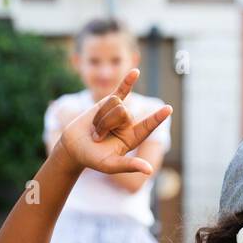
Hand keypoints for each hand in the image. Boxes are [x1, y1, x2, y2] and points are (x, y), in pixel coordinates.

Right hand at [55, 69, 170, 175]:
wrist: (74, 146)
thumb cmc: (92, 159)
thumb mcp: (110, 166)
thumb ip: (129, 166)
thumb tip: (149, 170)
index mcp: (133, 138)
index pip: (148, 126)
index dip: (156, 117)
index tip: (168, 109)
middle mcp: (128, 123)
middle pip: (123, 112)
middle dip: (106, 124)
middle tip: (97, 138)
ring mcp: (119, 111)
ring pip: (114, 103)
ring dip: (100, 117)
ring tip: (95, 129)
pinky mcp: (108, 102)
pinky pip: (121, 90)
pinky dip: (128, 80)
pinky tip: (136, 72)